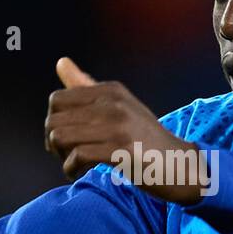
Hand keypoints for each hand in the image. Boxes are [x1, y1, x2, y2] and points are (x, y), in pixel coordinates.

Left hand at [44, 58, 207, 205]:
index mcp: (111, 90)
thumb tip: (61, 61)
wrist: (179, 164)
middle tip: (67, 154)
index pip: (57, 99)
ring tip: (72, 164)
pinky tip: (78, 172)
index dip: (53, 122)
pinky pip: (78, 156)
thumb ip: (87, 87)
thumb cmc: (145, 138)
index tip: (65, 138)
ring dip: (61, 156)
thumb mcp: (119, 106)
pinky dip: (71, 168)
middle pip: (54, 120)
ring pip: (61, 137)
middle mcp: (113, 104)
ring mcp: (118, 127)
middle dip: (53, 142)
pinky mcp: (121, 151)